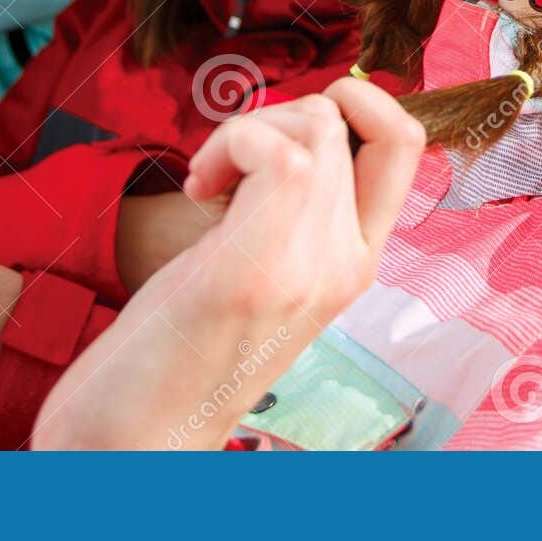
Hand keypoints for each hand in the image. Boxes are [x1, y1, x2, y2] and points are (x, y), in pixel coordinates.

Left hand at [33, 78, 425, 449]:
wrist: (137, 439)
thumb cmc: (178, 347)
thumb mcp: (258, 265)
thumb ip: (287, 208)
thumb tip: (285, 128)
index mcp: (353, 262)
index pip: (404, 145)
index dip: (360, 102)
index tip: (289, 129)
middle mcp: (346, 264)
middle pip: (353, 121)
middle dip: (279, 112)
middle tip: (229, 164)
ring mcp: (309, 268)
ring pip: (317, 125)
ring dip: (247, 128)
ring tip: (207, 182)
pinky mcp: (256, 271)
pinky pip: (281, 155)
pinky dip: (231, 144)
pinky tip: (197, 191)